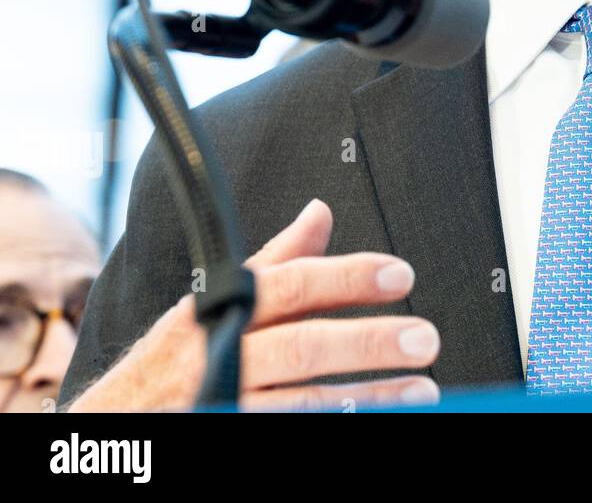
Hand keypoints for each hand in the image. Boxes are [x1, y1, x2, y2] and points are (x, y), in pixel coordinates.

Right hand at [67, 199, 439, 410]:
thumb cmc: (170, 362)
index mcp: (220, 313)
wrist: (110, 427)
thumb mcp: (210, 305)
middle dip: (368, 342)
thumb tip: (321, 210)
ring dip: (369, 397)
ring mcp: (222, 407)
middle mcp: (219, 360)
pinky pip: (290, 431)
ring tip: (422, 388)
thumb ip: (275, 262)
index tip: (400, 274)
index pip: (291, 286)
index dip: (347, 277)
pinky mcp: (224, 437)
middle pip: (303, 347)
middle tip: (424, 338)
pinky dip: (334, 424)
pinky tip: (376, 420)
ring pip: (305, 402)